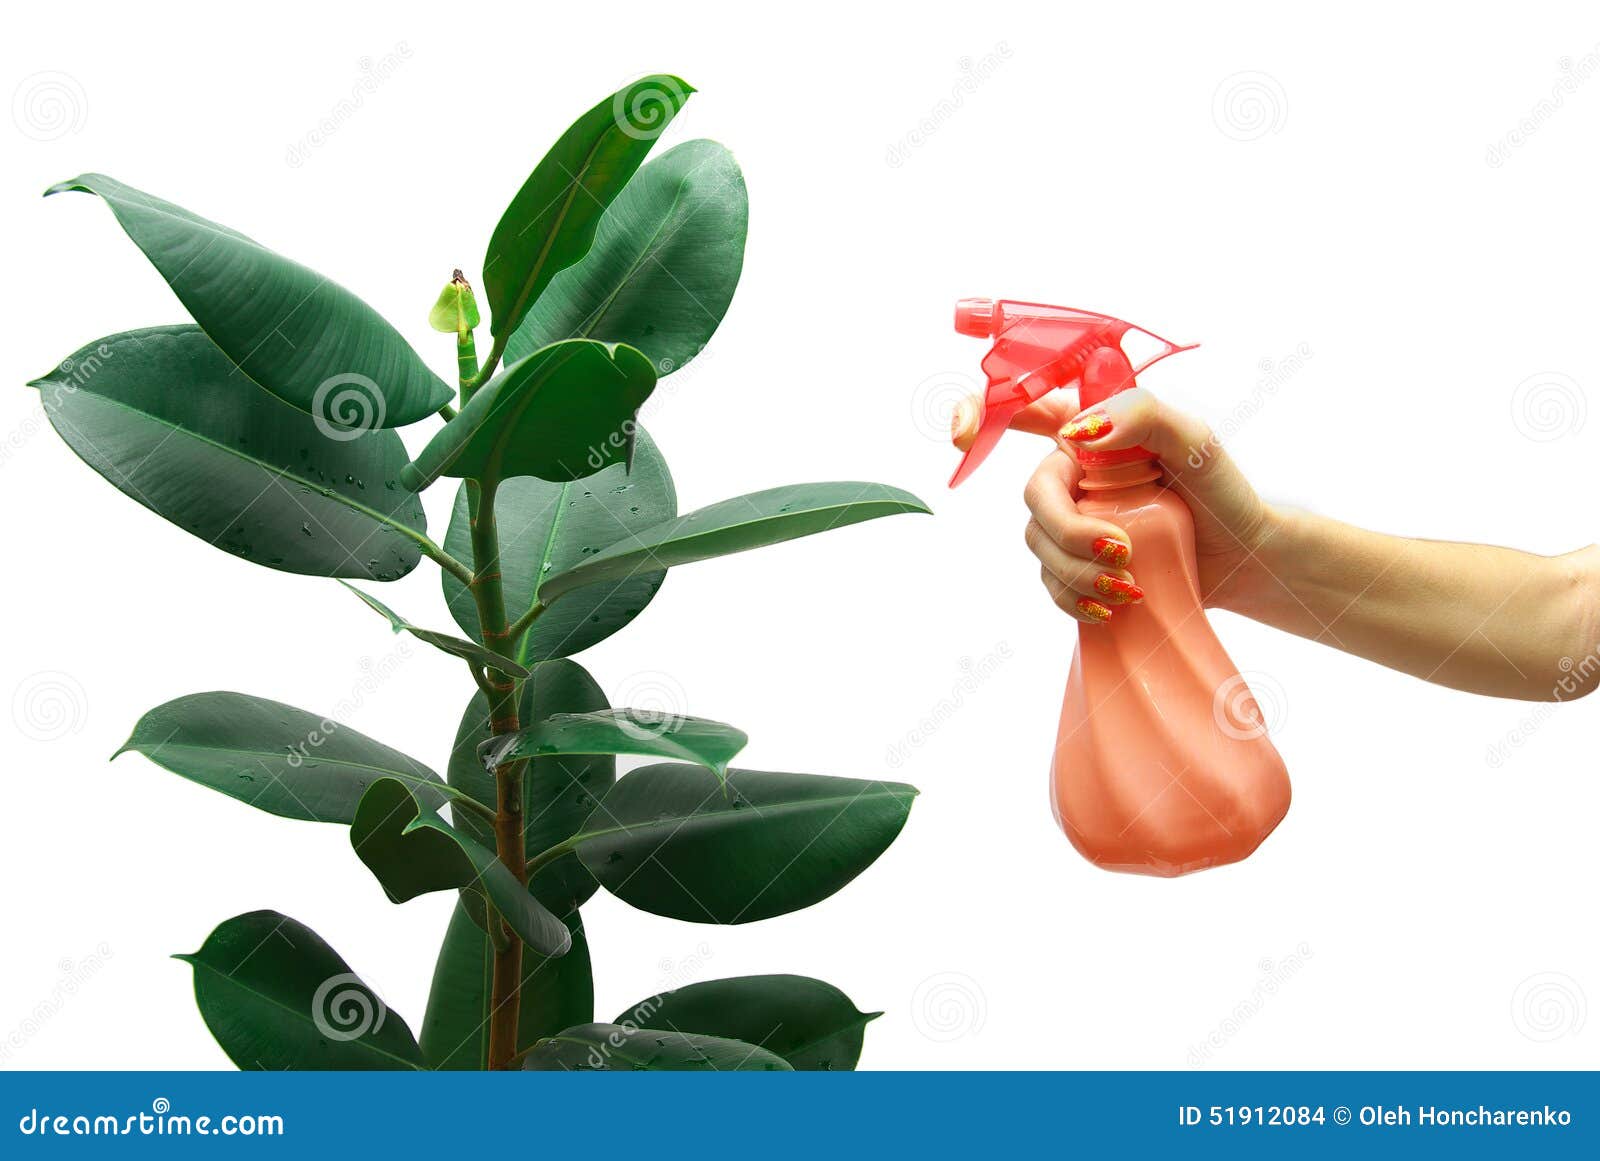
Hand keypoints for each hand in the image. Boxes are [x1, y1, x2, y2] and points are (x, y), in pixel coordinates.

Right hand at [959, 387, 1273, 620]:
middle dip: (1068, 531)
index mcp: (1089, 432)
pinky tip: (1107, 609)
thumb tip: (1080, 433)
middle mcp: (1072, 474)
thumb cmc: (1219, 490)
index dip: (977, 415)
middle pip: (1035, 496)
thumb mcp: (1193, 439)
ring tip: (1130, 587)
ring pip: (1040, 545)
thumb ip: (1139, 415)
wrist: (1241, 558)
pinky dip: (1073, 600)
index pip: (1022, 409)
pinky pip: (1051, 585)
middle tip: (1122, 551)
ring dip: (1078, 570)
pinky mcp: (1080, 566)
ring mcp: (1073, 522)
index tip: (961, 436)